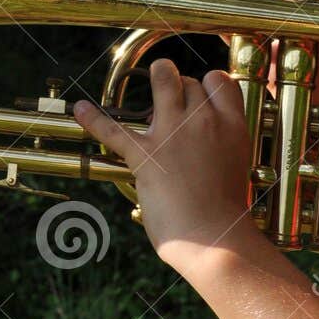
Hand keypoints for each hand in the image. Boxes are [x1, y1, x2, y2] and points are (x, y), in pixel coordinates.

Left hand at [73, 58, 255, 262]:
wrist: (217, 240)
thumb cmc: (227, 216)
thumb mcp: (237, 171)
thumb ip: (223, 153)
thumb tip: (207, 157)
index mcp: (233, 129)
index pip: (221, 82)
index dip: (209, 84)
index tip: (202, 94)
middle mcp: (206, 122)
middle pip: (191, 82)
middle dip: (181, 86)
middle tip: (172, 97)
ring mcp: (174, 134)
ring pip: (164, 80)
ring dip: (156, 78)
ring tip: (150, 78)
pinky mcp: (146, 154)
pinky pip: (112, 128)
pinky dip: (93, 119)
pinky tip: (82, 110)